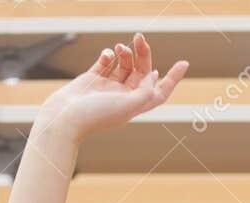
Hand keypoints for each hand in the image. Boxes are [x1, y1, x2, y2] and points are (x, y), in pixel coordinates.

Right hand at [37, 32, 187, 145]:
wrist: (65, 117)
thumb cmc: (96, 116)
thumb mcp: (127, 106)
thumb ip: (145, 92)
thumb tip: (154, 76)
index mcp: (135, 106)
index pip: (159, 91)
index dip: (173, 78)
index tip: (184, 63)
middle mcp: (124, 96)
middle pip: (141, 71)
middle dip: (143, 54)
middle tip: (140, 38)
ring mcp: (109, 87)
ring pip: (125, 64)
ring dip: (126, 53)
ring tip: (120, 48)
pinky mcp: (94, 78)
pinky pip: (107, 61)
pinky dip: (109, 55)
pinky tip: (107, 55)